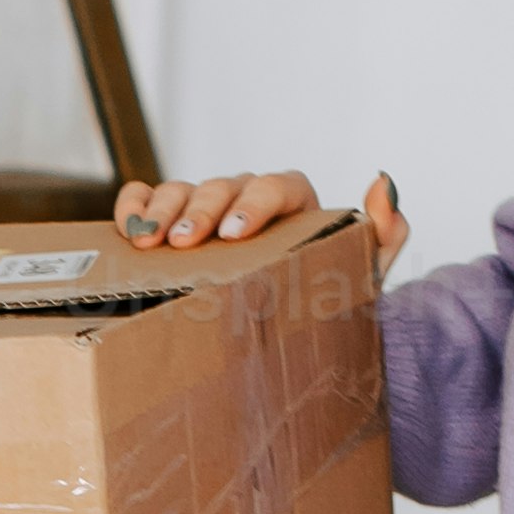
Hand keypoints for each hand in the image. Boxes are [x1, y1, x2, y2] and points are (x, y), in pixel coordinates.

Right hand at [117, 168, 408, 280]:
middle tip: (184, 244)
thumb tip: (384, 184)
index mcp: (294, 203)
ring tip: (150, 244)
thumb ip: (383, 233)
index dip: (255, 202)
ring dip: (162, 212)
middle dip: (200, 211)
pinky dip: (134, 204)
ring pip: (182, 190)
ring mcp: (207, 206)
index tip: (235, 234)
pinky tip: (128, 229)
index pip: (278, 185)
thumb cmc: (326, 297)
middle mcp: (247, 198)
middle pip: (223, 186)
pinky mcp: (172, 217)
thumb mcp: (362, 273)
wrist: (293, 329)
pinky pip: (147, 196)